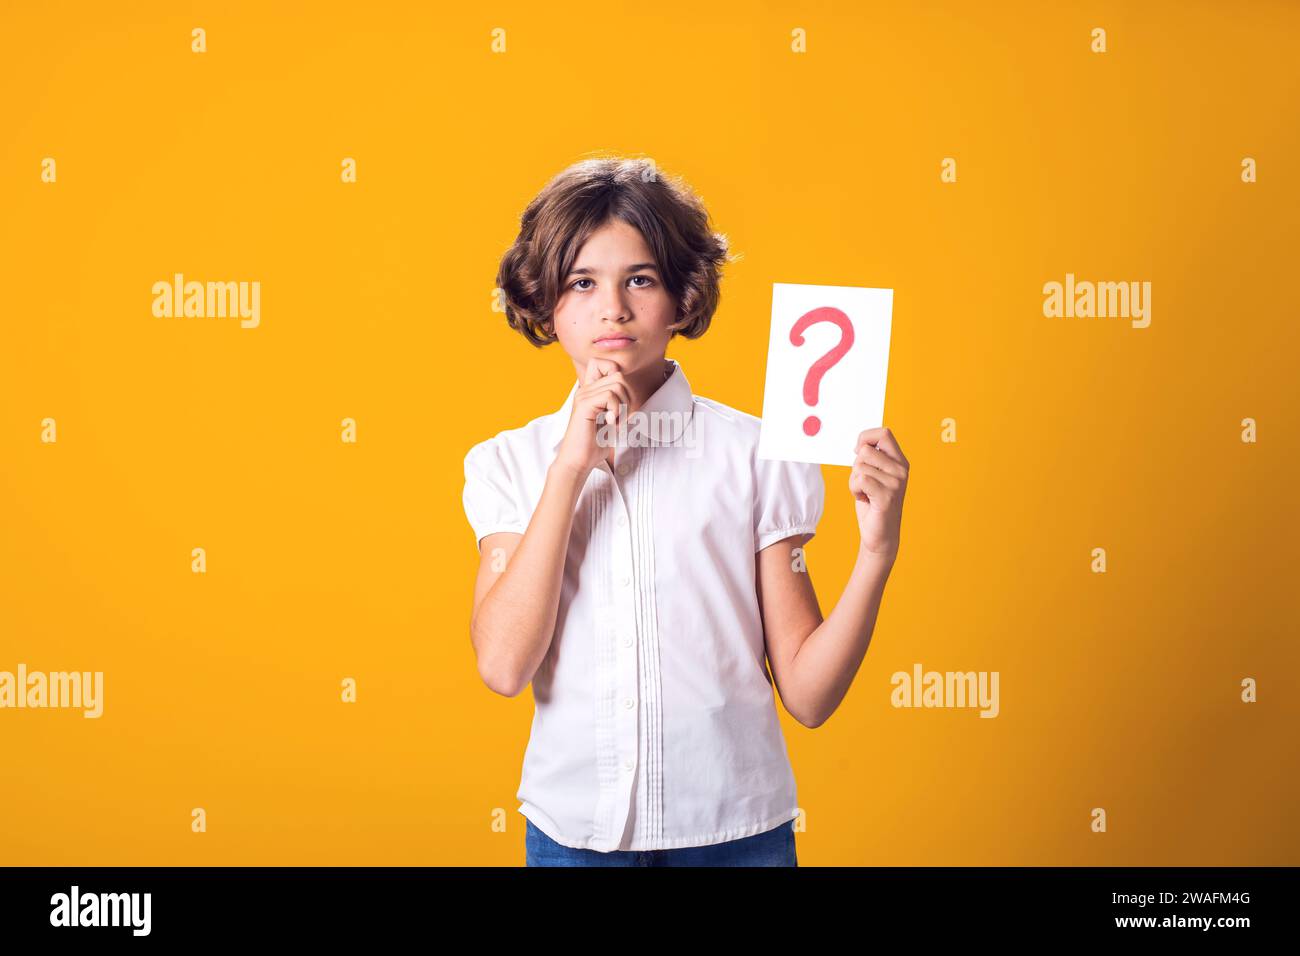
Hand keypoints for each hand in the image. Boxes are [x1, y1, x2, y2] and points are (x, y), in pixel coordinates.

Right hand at [553, 357, 631, 476]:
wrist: (578, 461)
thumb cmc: (593, 445)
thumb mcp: (611, 423)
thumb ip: (619, 409)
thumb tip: (636, 405)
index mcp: (590, 391)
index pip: (603, 363)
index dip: (618, 375)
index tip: (620, 400)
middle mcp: (585, 390)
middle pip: (618, 374)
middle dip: (627, 397)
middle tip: (620, 417)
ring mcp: (584, 396)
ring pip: (618, 384)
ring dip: (624, 406)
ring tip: (615, 422)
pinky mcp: (584, 405)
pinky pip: (610, 395)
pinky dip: (617, 411)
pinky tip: (610, 423)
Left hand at [849, 427, 908, 560]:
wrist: (881, 535)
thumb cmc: (873, 503)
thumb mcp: (873, 475)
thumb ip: (870, 458)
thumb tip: (859, 444)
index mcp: (900, 461)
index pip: (884, 433)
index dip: (865, 437)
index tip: (858, 451)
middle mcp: (901, 470)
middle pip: (866, 450)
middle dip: (856, 465)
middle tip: (864, 482)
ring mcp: (896, 483)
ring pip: (859, 466)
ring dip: (854, 481)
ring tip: (865, 493)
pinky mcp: (886, 496)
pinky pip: (860, 480)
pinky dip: (854, 489)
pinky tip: (863, 499)